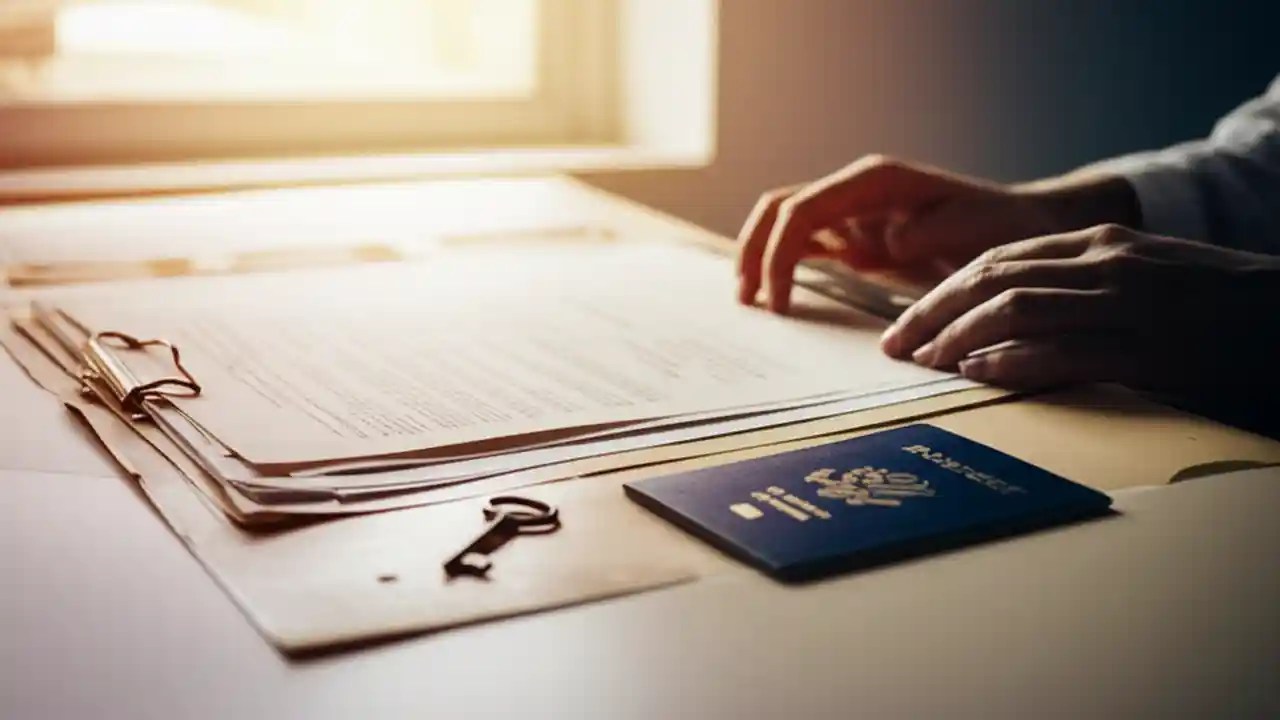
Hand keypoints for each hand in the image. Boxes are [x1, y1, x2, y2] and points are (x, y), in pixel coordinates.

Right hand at [735, 155, 1137, 312]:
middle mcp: (855, 192)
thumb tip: (883, 241)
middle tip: (747, 300)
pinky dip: (784, 268)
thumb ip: (925, 232)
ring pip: (785, 225)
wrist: (1023, 229)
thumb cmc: (1001, 226)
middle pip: (780, 208)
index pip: (803, 208)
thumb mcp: (970, 229)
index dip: (780, 253)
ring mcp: (853, 214)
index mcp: (875, 181)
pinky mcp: (857, 240)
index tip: (781, 302)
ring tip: (749, 302)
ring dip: (760, 257)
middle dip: (754, 250)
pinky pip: (806, 247)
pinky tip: (776, 299)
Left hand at [880, 224, 1279, 390]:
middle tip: (893, 347)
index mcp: (1100, 245)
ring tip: (923, 362)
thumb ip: (1080, 285)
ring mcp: (1128, 304)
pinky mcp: (1150, 350)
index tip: (905, 325)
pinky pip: (1064, 350)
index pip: (996, 260)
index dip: (940, 292)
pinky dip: (1012, 361)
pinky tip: (976, 374)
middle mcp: (1106, 264)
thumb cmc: (1216, 304)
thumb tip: (1008, 317)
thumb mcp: (1143, 275)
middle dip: (931, 312)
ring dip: (958, 336)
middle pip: (991, 278)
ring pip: (1017, 307)